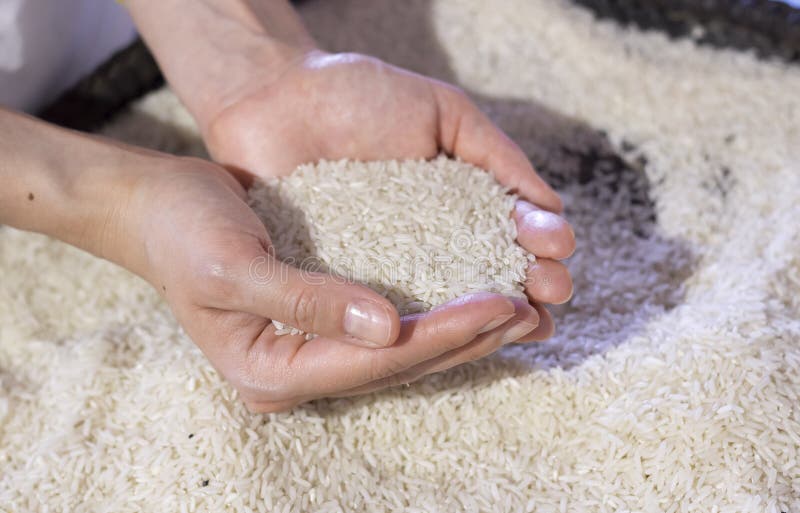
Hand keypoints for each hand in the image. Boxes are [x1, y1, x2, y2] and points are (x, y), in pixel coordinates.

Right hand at [125, 157, 542, 411]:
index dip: (441, 335)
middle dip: (464, 338)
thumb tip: (387, 327)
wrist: (156, 209)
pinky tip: (472, 299)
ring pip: (399, 353)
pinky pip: (389, 329)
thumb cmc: (183, 234)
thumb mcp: (234, 266)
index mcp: (270, 371)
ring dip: (460, 331)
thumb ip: (307, 300)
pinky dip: (433, 314)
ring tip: (518, 308)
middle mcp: (294, 372)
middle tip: (528, 309)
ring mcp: (308, 352)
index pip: (373, 362)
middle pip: (395, 365)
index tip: (500, 303)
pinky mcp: (321, 324)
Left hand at [203, 51, 575, 333]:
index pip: (510, 234)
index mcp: (458, 205)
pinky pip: (385, 311)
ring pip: (446, 303)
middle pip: (489, 275)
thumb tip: (553, 205)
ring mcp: (388, 270)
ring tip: (524, 321)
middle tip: (549, 293)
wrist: (276, 96)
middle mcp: (429, 244)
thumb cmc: (360, 95)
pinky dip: (421, 326)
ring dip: (490, 316)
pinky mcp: (344, 286)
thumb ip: (496, 154)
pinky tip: (455, 335)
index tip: (556, 248)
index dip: (540, 245)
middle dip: (527, 286)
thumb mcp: (444, 112)